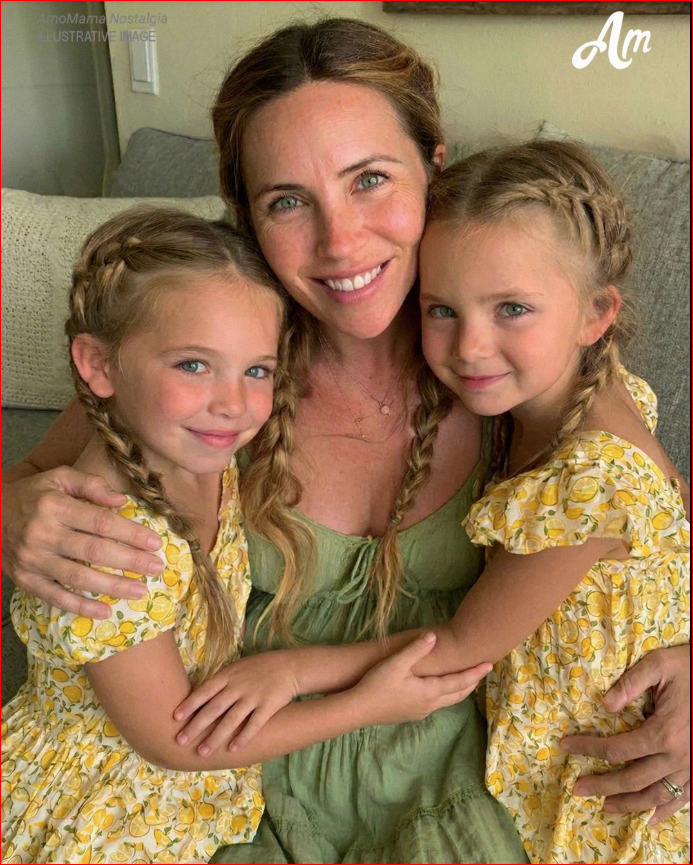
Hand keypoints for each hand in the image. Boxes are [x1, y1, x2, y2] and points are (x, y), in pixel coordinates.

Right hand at [2, 467, 161, 617]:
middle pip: (94, 551)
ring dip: (112, 587)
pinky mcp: (25, 580)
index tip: (155, 543)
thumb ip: (90, 485)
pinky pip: (55, 597)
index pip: (100, 522)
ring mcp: (33, 560)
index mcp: (54, 507)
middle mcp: (43, 534)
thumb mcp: (59, 477)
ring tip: (140, 591)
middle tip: (157, 568)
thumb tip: (121, 501)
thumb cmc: (33, 495)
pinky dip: (80, 607)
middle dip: (130, 561)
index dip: (130, 533)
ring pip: (78, 577)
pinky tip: (105, 612)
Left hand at [174, 651, 299, 754]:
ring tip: (202, 752)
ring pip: (230, 720)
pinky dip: (243, 738)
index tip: (175, 717)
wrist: (290, 666)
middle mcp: (238, 686)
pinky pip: (253, 725)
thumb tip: (202, 696)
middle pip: (214, 708)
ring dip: (215, 737)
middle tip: (180, 741)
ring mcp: (253, 697)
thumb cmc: (261, 667)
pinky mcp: (268, 707)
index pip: (205, 691)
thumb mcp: (239, 667)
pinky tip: (233, 749)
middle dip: (196, 726)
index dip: (190, 704)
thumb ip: (223, 681)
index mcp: (229, 675)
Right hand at [354, 632, 491, 726]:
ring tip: (466, 681)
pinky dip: (446, 695)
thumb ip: (416, 649)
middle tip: (483, 671)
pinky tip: (439, 690)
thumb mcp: (396, 663)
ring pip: (447, 701)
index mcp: (429, 692)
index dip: (475, 673)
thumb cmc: (377, 685)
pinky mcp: (410, 714)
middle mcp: (429, 705)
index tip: (489, 665)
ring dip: (459, 690)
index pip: (459, 682)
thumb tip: (435, 636)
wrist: (357, 710)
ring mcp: (419, 712)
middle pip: (457, 694)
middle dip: (471, 683)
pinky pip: (436, 704)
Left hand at [562, 645, 690, 822]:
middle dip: (602, 786)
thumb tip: (605, 704)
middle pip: (633, 779)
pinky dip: (666, 810)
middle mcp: (678, 756)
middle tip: (577, 789)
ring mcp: (692, 766)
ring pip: (657, 795)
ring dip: (630, 804)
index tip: (566, 746)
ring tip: (606, 807)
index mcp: (664, 732)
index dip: (589, 749)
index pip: (617, 749)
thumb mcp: (659, 665)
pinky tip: (651, 819)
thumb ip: (630, 683)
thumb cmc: (689, 668)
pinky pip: (684, 797)